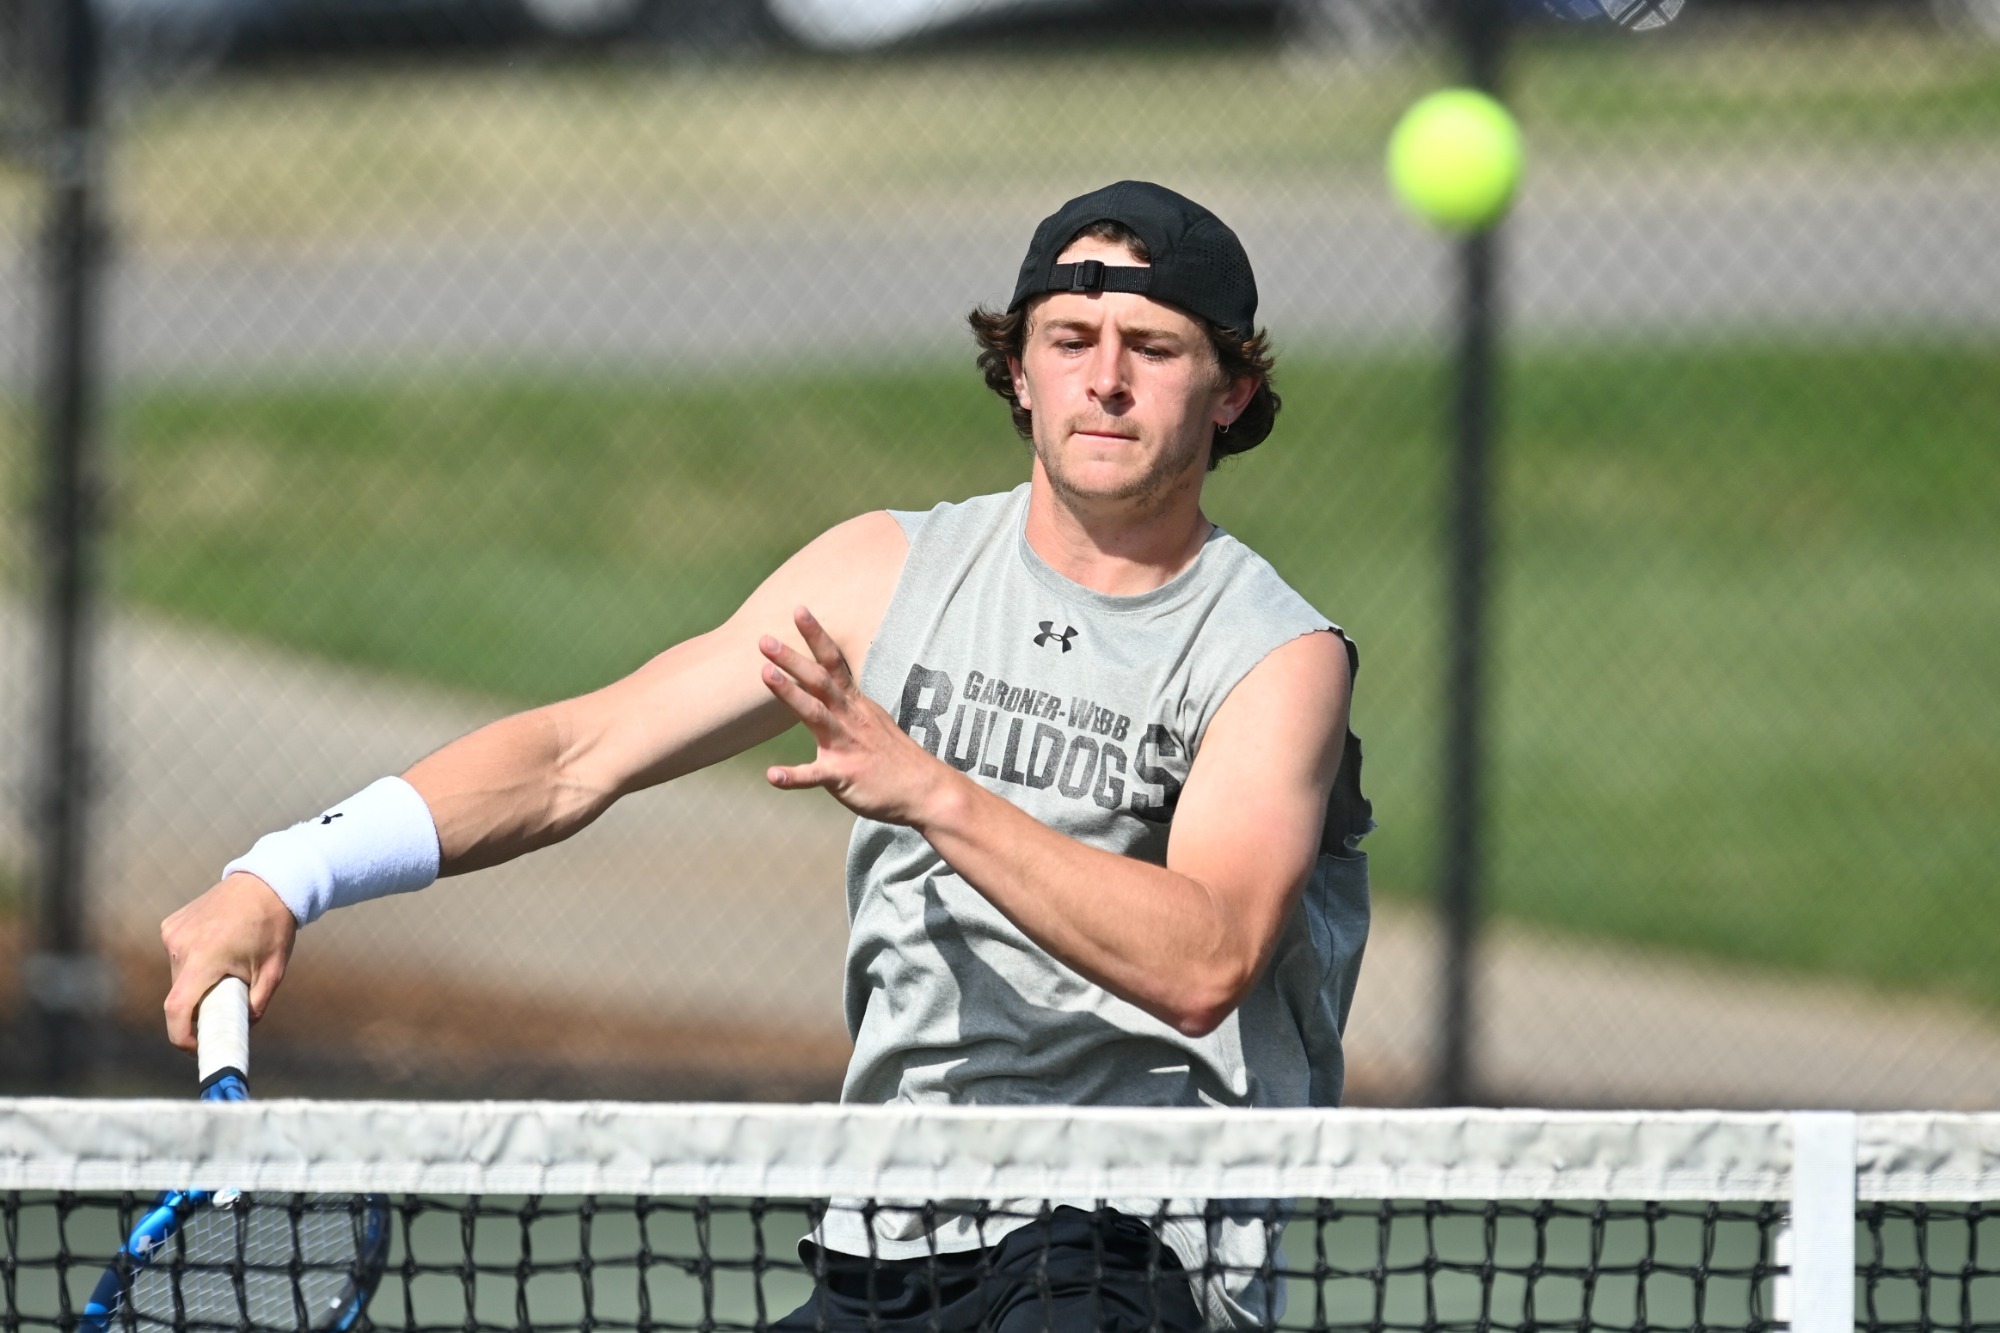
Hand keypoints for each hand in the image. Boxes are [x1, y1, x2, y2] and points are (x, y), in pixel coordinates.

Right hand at [160, 871, 297, 1050]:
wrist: (267, 882)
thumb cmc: (273, 926)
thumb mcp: (273, 970)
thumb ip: (257, 1004)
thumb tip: (242, 1027)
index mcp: (204, 959)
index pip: (177, 1009)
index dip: (182, 1036)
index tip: (196, 1046)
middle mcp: (180, 946)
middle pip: (180, 993)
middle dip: (200, 1005)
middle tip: (227, 1001)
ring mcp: (172, 933)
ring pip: (178, 975)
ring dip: (197, 982)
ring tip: (229, 965)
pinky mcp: (170, 925)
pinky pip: (178, 955)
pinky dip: (193, 962)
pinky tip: (219, 947)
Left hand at [759, 605, 953, 826]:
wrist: (927, 790)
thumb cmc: (896, 758)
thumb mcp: (873, 721)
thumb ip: (847, 706)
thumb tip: (829, 690)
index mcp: (856, 705)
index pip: (834, 663)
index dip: (816, 636)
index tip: (798, 609)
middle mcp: (850, 719)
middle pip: (820, 681)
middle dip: (792, 659)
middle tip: (763, 639)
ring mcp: (847, 746)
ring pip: (816, 715)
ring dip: (790, 693)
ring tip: (765, 674)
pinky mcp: (844, 776)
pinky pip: (815, 776)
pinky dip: (793, 776)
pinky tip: (773, 775)